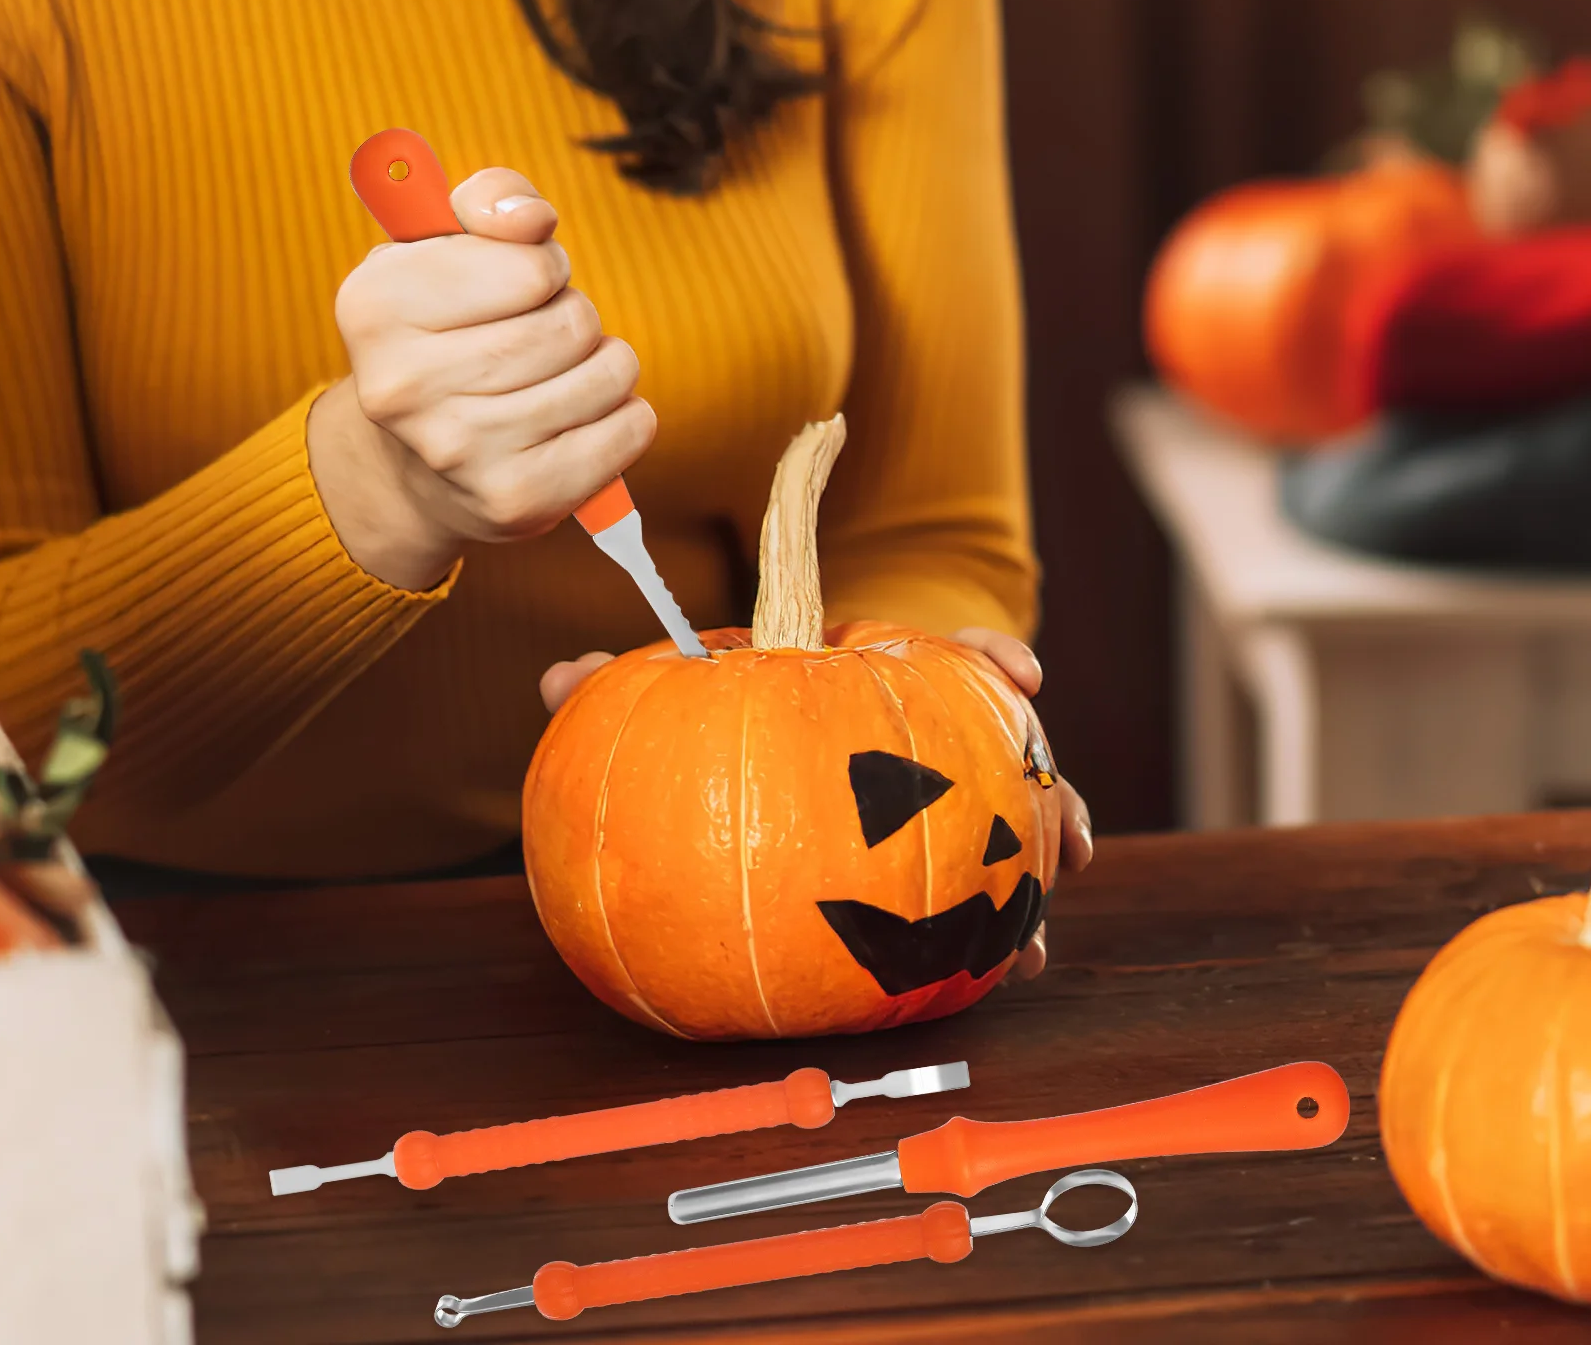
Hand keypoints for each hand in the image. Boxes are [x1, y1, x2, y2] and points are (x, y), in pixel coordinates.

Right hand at [308, 169, 656, 589]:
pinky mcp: (516, 500)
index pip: (530, 264)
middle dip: (574, 317)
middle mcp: (403, 386)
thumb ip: (491, 201)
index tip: (517, 287)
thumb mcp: (443, 252)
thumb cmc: (445, 338)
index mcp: (374, 307)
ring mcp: (460, 452)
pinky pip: (629, 428)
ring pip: (609, 372)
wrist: (416, 472)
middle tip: (538, 338)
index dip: (542, 266)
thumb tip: (528, 218)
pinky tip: (585, 420)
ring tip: (562, 377)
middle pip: (573, 321)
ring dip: (605, 364)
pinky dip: (627, 416)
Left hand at [541, 626, 1092, 985]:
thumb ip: (616, 691)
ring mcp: (923, 806)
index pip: (934, 652)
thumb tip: (556, 680)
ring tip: (1049, 911)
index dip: (984, 656)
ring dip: (1036, 863)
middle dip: (1041, 779)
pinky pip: (969, 896)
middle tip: (1064, 822)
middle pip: (992, 745)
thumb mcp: (664, 711)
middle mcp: (908, 739)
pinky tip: (1011, 967)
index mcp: (856, 681)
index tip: (1020, 673)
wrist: (717, 793)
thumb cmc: (701, 730)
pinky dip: (997, 927)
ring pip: (1000, 824)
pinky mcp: (920, 872)